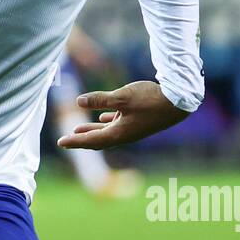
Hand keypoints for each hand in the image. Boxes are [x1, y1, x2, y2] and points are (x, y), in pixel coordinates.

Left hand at [57, 81, 187, 149]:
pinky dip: (107, 122)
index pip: (91, 140)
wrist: (179, 101)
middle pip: (98, 140)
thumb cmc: (151, 99)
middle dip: (81, 139)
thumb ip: (100, 100)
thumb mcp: (123, 97)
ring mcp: (133, 129)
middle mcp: (125, 135)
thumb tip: (78, 101)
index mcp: (119, 133)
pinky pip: (118, 125)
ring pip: (107, 132)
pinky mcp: (139, 121)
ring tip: (78, 128)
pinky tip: (103, 118)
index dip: (74, 140)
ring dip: (92, 131)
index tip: (60, 142)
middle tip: (65, 139)